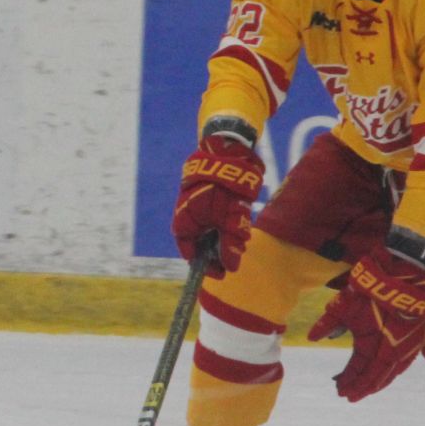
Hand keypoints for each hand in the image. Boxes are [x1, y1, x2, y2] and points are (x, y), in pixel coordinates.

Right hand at [172, 132, 262, 277]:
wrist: (227, 152)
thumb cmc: (224, 185)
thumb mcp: (229, 218)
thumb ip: (229, 243)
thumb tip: (230, 268)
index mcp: (184, 223)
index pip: (190, 253)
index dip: (205, 265)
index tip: (221, 273)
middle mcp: (189, 218)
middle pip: (201, 245)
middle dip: (218, 254)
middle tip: (234, 259)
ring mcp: (199, 210)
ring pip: (210, 234)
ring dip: (224, 241)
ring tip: (240, 242)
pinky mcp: (209, 202)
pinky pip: (215, 222)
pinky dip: (226, 227)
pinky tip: (238, 227)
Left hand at [306, 244, 424, 401]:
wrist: (406, 276)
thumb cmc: (370, 289)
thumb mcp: (343, 305)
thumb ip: (327, 323)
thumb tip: (311, 338)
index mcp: (371, 345)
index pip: (357, 370)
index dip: (348, 380)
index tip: (338, 390)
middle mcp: (389, 352)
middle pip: (374, 377)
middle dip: (360, 387)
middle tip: (348, 396)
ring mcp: (405, 348)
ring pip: (390, 374)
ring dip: (376, 384)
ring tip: (364, 391)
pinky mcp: (415, 341)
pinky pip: (402, 365)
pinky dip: (391, 374)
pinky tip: (385, 376)